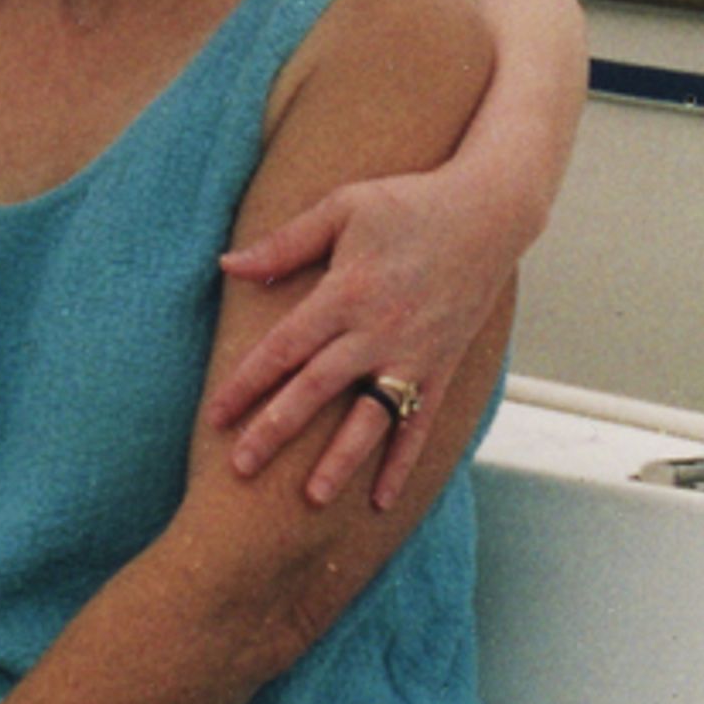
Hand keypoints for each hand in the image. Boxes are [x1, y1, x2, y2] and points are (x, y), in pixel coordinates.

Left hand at [205, 164, 506, 510]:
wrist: (488, 213)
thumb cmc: (407, 203)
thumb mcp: (341, 208)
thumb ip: (286, 243)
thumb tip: (229, 264)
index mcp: (345, 293)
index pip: (284, 348)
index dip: (247, 383)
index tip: (215, 415)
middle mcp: (377, 332)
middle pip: (316, 390)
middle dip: (275, 430)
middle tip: (240, 468)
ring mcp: (413, 355)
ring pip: (369, 418)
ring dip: (340, 460)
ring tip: (311, 498)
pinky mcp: (442, 367)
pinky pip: (419, 424)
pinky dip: (402, 463)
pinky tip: (381, 500)